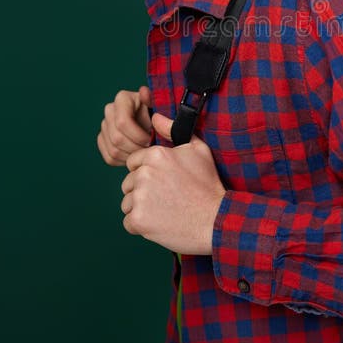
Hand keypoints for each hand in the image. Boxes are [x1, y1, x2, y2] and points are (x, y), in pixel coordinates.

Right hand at [97, 86, 152, 165]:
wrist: (154, 124)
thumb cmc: (159, 115)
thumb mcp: (160, 107)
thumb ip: (153, 101)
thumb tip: (143, 92)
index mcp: (123, 99)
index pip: (122, 122)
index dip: (137, 136)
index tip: (150, 140)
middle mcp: (110, 110)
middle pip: (116, 138)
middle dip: (135, 148)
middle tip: (149, 150)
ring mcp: (105, 125)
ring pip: (113, 150)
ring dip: (131, 156)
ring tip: (144, 153)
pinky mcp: (103, 140)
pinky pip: (109, 157)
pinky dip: (124, 161)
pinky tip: (136, 155)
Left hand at [120, 112, 225, 254]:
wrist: (215, 219)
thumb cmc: (208, 184)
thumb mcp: (198, 150)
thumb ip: (173, 130)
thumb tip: (155, 116)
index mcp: (155, 155)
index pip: (133, 163)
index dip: (147, 173)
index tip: (163, 182)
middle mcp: (144, 173)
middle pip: (128, 183)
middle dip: (142, 191)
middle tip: (166, 198)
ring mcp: (140, 197)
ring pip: (127, 203)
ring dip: (141, 209)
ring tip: (164, 211)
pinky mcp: (138, 219)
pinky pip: (128, 223)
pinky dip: (141, 226)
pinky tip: (160, 223)